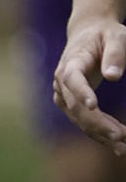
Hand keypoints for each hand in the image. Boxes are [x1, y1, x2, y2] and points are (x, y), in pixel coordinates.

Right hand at [54, 17, 125, 151]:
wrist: (88, 34)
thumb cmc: (105, 34)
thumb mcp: (116, 36)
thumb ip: (116, 54)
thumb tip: (113, 77)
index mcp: (71, 61)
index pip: (72, 79)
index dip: (81, 92)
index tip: (94, 105)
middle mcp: (61, 80)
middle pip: (76, 106)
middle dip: (98, 123)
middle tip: (122, 136)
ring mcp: (63, 93)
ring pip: (78, 118)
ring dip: (99, 133)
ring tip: (123, 146)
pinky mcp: (70, 102)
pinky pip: (82, 120)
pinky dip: (98, 133)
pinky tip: (116, 144)